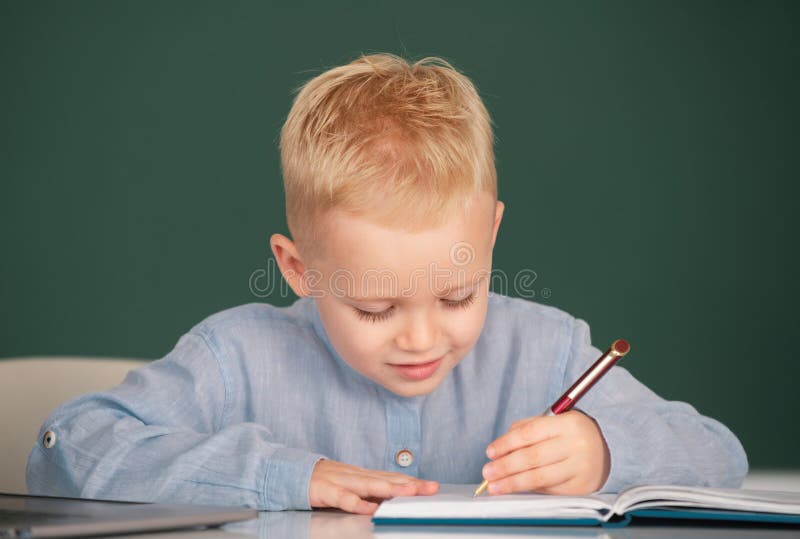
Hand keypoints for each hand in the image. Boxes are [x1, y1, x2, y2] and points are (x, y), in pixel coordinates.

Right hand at [309, 459, 438, 514]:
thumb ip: (372, 490)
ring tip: (409, 492)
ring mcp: (343, 481)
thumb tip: (395, 497)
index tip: (433, 486)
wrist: (295, 473)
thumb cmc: (327, 481)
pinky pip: (344, 498)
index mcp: (364, 475)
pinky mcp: (327, 491)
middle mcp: (357, 475)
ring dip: (391, 488)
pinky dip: (357, 503)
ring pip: (370, 485)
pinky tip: (369, 508)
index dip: (413, 482)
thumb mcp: (352, 484)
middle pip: (387, 479)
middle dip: (410, 484)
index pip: (393, 477)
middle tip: (430, 488)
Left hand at [481, 410, 609, 495]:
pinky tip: (517, 489)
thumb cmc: (572, 434)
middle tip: (487, 472)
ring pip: (540, 477)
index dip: (506, 443)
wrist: (609, 449)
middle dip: (506, 466)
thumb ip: (527, 428)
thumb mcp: (555, 422)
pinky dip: (531, 490)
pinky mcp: (581, 486)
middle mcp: (576, 445)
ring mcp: (580, 467)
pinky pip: (550, 489)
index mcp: (568, 423)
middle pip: (533, 457)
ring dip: (513, 483)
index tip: (490, 452)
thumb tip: (500, 448)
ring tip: (495, 486)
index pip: (530, 433)